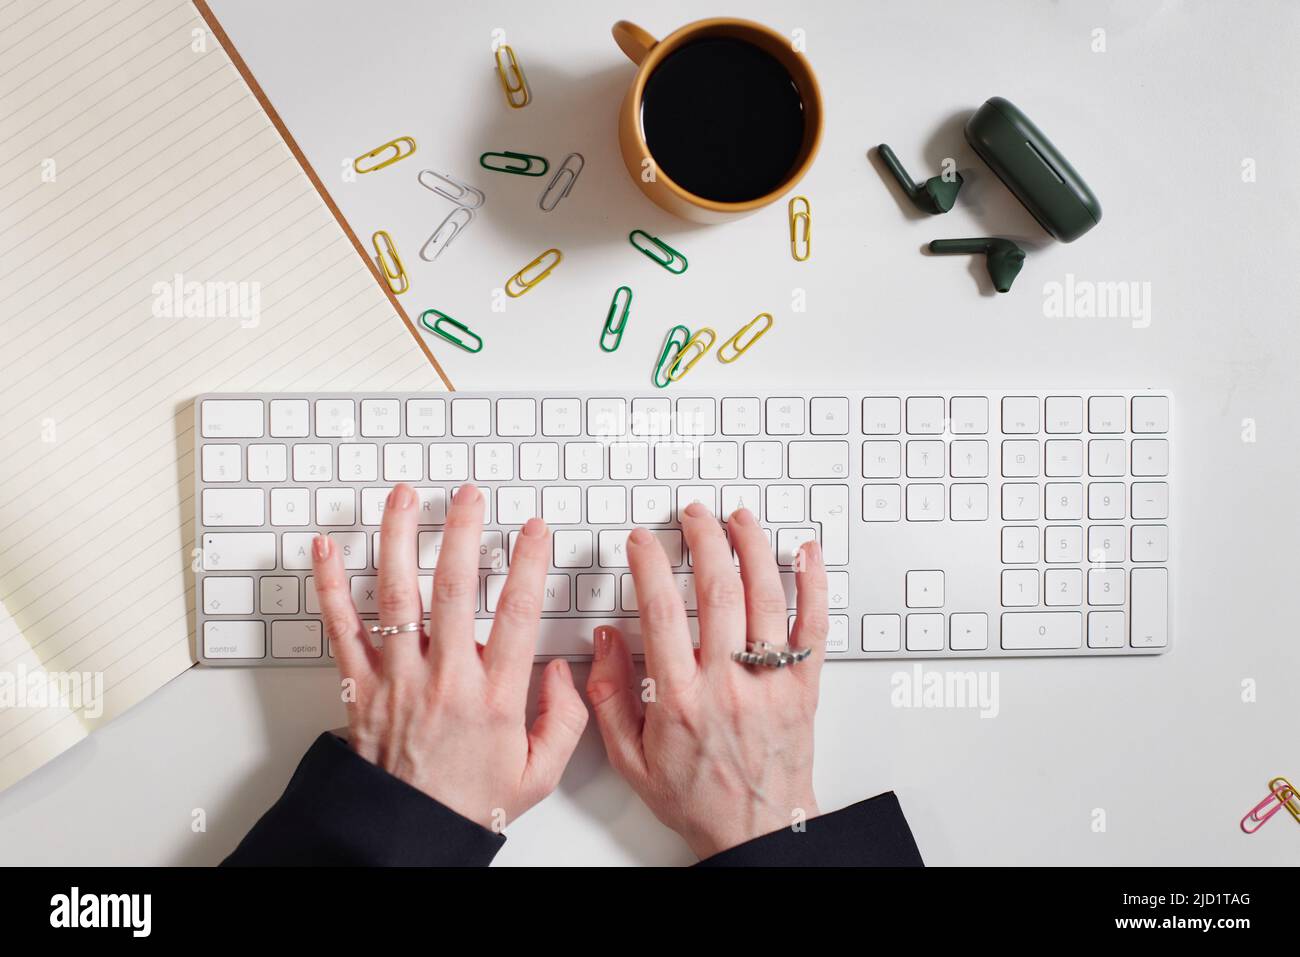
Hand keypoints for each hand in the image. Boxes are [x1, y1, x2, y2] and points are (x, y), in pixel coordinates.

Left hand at [311, 482, 587, 830]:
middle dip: (464, 532)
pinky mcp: (359, 687)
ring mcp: (398, 679)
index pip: (519, 615)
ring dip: (401, 538)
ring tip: (405, 499)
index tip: (534, 531)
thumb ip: (566, 721)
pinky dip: (331, 585)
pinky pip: (341, 628)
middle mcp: (445, 680)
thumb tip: (567, 672)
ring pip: (398, 595)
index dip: (530, 565)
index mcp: (494, 698)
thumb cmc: (466, 804)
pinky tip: (327, 549)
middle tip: (469, 497)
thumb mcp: (539, 775)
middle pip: (455, 589)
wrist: (403, 836)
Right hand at [586, 504, 827, 857]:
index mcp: (680, 698)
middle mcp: (727, 684)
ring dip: (752, 548)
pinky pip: (814, 628)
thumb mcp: (631, 760)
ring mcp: (770, 683)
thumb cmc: (697, 797)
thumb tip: (603, 641)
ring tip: (739, 519)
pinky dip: (813, 585)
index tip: (642, 542)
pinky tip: (805, 554)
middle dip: (704, 540)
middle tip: (694, 515)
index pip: (662, 611)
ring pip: (765, 598)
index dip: (649, 565)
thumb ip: (609, 697)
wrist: (757, 831)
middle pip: (718, 590)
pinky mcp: (804, 688)